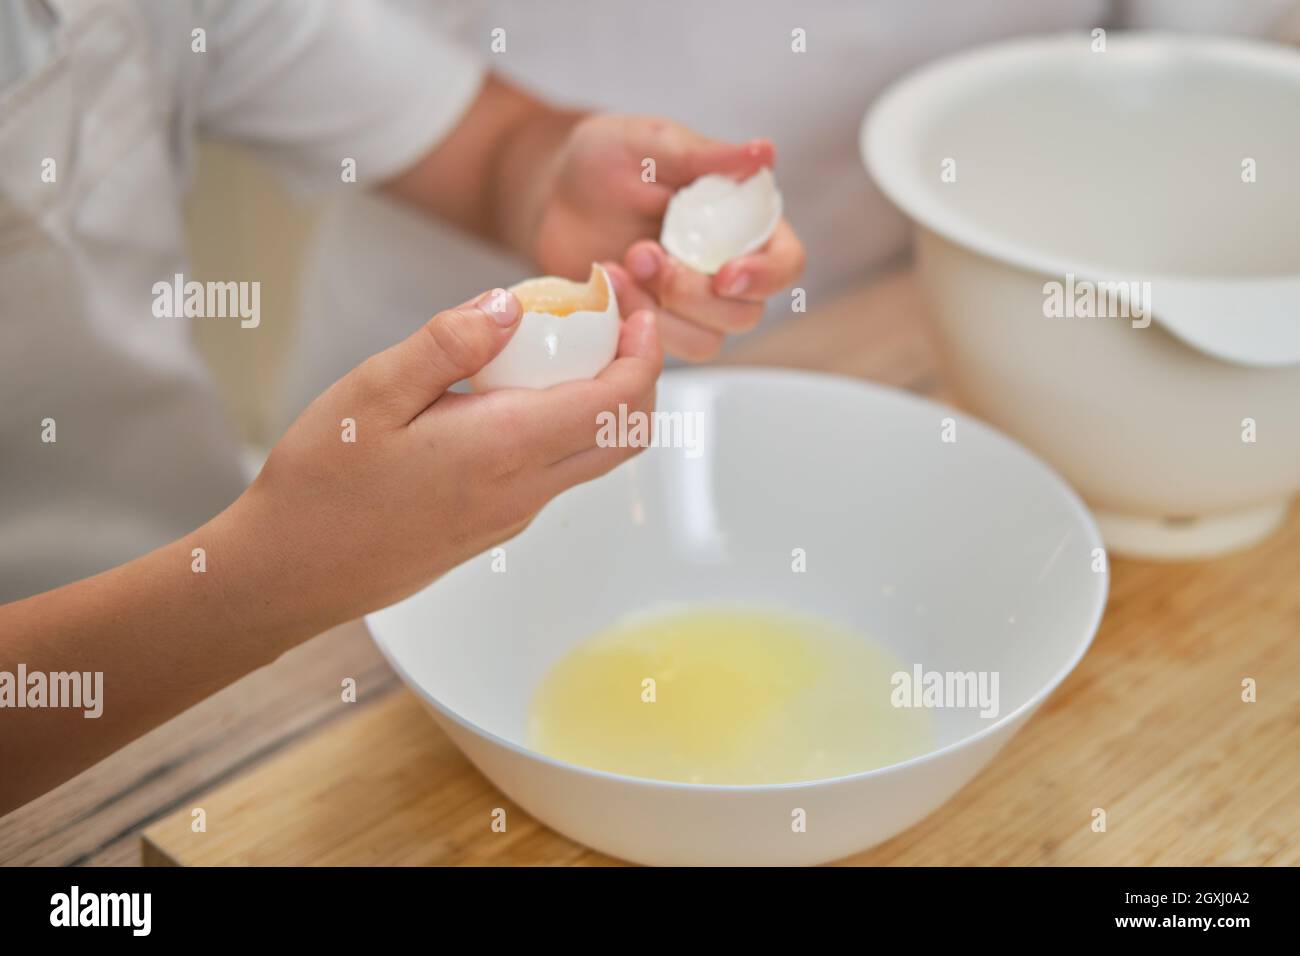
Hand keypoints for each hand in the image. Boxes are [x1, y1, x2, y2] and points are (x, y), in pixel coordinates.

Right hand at [216, 289, 661, 639]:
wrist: (291, 574)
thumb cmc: (321, 484)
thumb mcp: (373, 392)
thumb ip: (449, 343)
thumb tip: (511, 305)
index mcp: (505, 449)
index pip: (617, 403)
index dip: (643, 351)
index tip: (635, 306)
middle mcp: (525, 490)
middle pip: (626, 435)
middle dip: (640, 373)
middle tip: (617, 321)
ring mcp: (514, 515)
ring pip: (594, 455)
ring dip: (604, 399)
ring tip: (565, 345)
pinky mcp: (496, 525)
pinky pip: (556, 470)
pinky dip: (567, 424)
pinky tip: (516, 390)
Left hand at [531, 115, 805, 360]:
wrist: (553, 192)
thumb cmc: (607, 159)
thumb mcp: (653, 144)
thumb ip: (707, 156)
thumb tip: (765, 152)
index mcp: (744, 223)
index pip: (786, 264)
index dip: (765, 277)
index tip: (726, 274)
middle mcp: (726, 269)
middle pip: (745, 313)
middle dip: (692, 292)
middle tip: (643, 252)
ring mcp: (688, 304)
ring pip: (706, 341)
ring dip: (661, 311)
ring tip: (619, 265)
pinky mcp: (652, 324)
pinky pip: (659, 348)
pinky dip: (630, 320)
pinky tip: (605, 281)